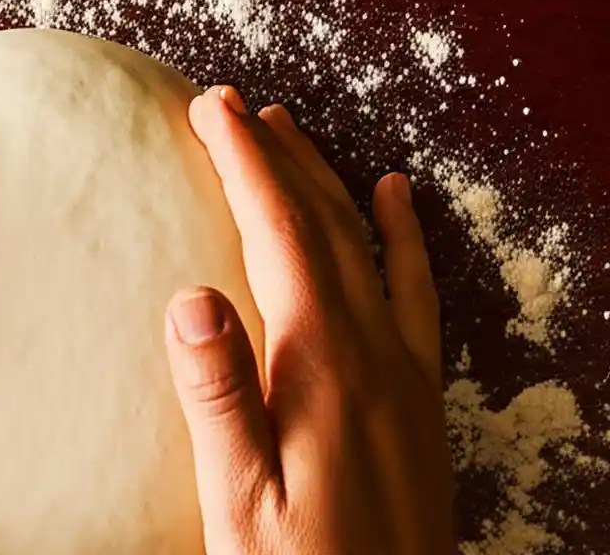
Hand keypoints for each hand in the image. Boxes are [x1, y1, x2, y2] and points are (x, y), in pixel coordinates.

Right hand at [163, 86, 452, 553]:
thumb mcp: (240, 504)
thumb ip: (220, 402)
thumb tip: (191, 298)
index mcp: (325, 366)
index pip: (280, 235)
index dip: (245, 163)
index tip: (212, 107)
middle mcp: (375, 352)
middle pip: (324, 224)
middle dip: (276, 154)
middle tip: (233, 104)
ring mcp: (405, 370)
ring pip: (368, 245)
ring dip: (328, 180)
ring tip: (292, 130)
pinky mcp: (418, 395)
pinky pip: (416, 292)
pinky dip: (404, 237)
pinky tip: (396, 199)